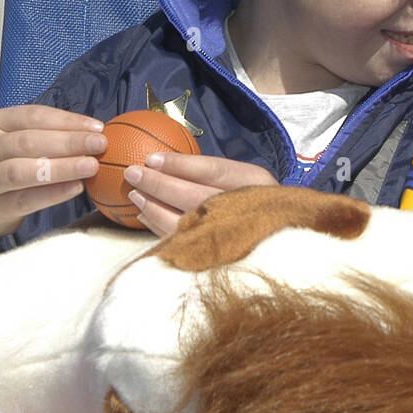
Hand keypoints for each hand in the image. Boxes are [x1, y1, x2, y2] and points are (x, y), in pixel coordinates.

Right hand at [0, 105, 107, 273]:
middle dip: (69, 141)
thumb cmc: (1, 170)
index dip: (67, 121)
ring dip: (62, 167)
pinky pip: (25, 199)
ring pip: (24, 170)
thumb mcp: (15, 145)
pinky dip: (53, 193)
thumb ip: (47, 136)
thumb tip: (94, 133)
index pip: (34, 116)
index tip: (97, 127)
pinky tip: (76, 188)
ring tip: (91, 166)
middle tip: (100, 145)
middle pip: (30, 141)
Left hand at [122, 153, 279, 236]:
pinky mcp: (215, 254)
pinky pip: (180, 242)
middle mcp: (245, 208)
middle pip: (195, 196)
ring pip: (184, 223)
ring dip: (154, 207)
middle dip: (159, 184)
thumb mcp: (246, 177)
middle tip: (132, 173)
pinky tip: (145, 214)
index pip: (213, 170)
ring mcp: (230, 235)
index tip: (151, 158)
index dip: (180, 164)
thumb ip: (214, 171)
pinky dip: (158, 226)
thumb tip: (163, 159)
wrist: (280, 237)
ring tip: (134, 194)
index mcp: (254, 182)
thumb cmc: (253, 198)